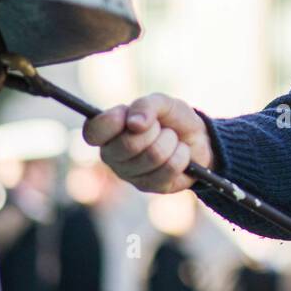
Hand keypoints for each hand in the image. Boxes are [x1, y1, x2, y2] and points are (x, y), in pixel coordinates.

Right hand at [82, 93, 212, 193]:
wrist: (197, 140)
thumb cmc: (171, 120)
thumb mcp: (162, 103)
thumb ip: (146, 106)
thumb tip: (134, 123)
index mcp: (107, 132)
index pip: (92, 131)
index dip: (112, 122)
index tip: (128, 116)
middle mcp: (112, 155)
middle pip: (129, 144)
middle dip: (154, 130)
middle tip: (160, 127)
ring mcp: (128, 174)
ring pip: (153, 156)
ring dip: (170, 141)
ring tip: (171, 140)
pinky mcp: (149, 186)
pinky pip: (169, 168)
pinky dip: (182, 155)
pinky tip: (180, 153)